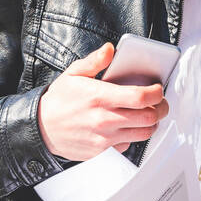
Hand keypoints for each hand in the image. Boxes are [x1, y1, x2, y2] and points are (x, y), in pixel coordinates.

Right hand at [36, 42, 168, 160]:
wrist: (39, 128)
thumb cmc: (58, 100)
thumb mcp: (73, 74)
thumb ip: (94, 61)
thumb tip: (110, 49)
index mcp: (100, 96)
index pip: (141, 97)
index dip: (157, 93)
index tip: (157, 89)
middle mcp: (104, 119)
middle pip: (149, 117)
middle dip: (161, 108)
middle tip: (160, 103)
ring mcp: (104, 137)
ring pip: (144, 133)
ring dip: (151, 123)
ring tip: (148, 114)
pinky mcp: (102, 150)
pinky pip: (128, 144)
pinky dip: (133, 136)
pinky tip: (128, 126)